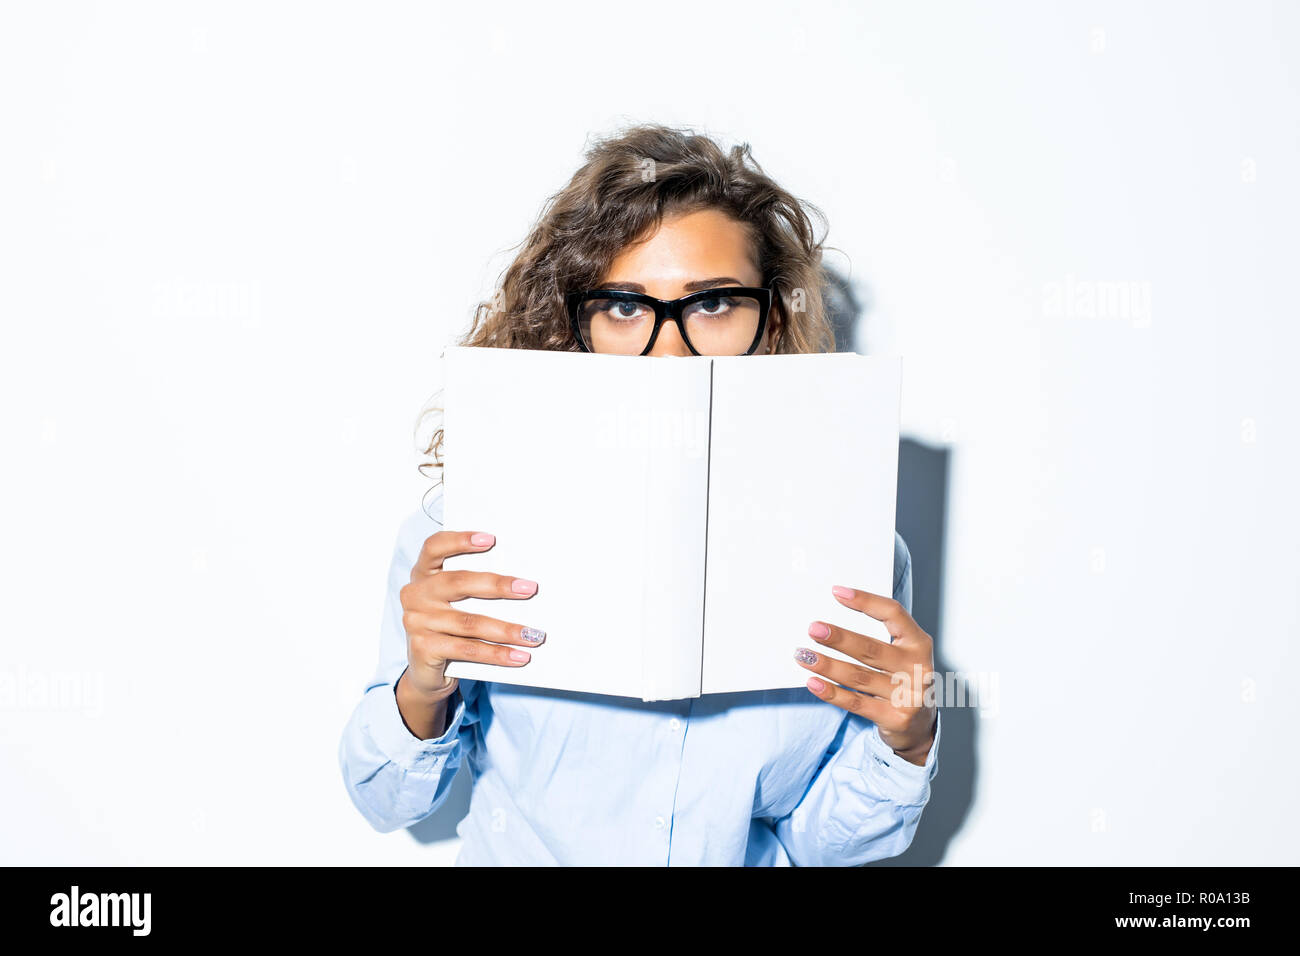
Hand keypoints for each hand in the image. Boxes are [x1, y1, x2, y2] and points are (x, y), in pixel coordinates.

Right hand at [398, 530, 543, 699]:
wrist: (426, 672)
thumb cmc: (449, 628)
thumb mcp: (456, 603)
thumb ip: (475, 588)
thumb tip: (522, 584)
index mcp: (423, 574)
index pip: (434, 547)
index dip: (460, 541)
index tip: (490, 539)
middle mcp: (416, 594)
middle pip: (458, 582)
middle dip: (498, 585)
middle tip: (529, 588)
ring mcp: (416, 622)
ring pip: (469, 622)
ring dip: (506, 629)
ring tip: (533, 635)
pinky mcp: (423, 649)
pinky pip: (468, 649)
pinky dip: (497, 654)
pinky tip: (519, 657)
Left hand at [793, 585, 937, 766]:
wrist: (920, 725)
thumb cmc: (903, 679)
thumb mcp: (901, 654)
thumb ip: (877, 638)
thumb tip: (831, 625)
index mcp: (919, 643)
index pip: (894, 614)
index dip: (866, 601)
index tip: (838, 592)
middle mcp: (917, 668)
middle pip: (871, 649)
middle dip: (839, 638)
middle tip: (814, 629)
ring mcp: (908, 696)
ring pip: (859, 677)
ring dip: (827, 665)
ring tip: (803, 656)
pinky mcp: (895, 718)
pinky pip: (856, 703)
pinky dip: (831, 692)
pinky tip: (813, 682)